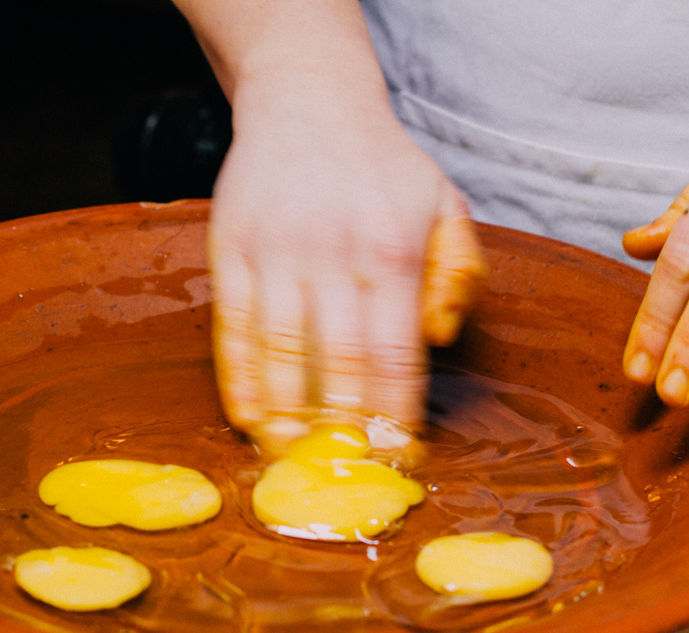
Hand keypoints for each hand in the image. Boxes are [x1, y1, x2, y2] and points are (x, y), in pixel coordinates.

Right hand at [208, 77, 483, 455]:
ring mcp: (275, 252)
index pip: (393, 353)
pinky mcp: (231, 250)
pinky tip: (249, 418)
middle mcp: (332, 253)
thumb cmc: (380, 167)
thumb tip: (439, 338)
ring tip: (294, 464)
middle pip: (337, 363)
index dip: (394, 413)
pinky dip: (240, 379)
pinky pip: (233, 327)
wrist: (306, 99)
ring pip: (280, 352)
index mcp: (391, 249)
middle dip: (343, 429)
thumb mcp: (443, 204)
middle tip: (344, 477)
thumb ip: (457, 272)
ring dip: (287, 417)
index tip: (397, 457)